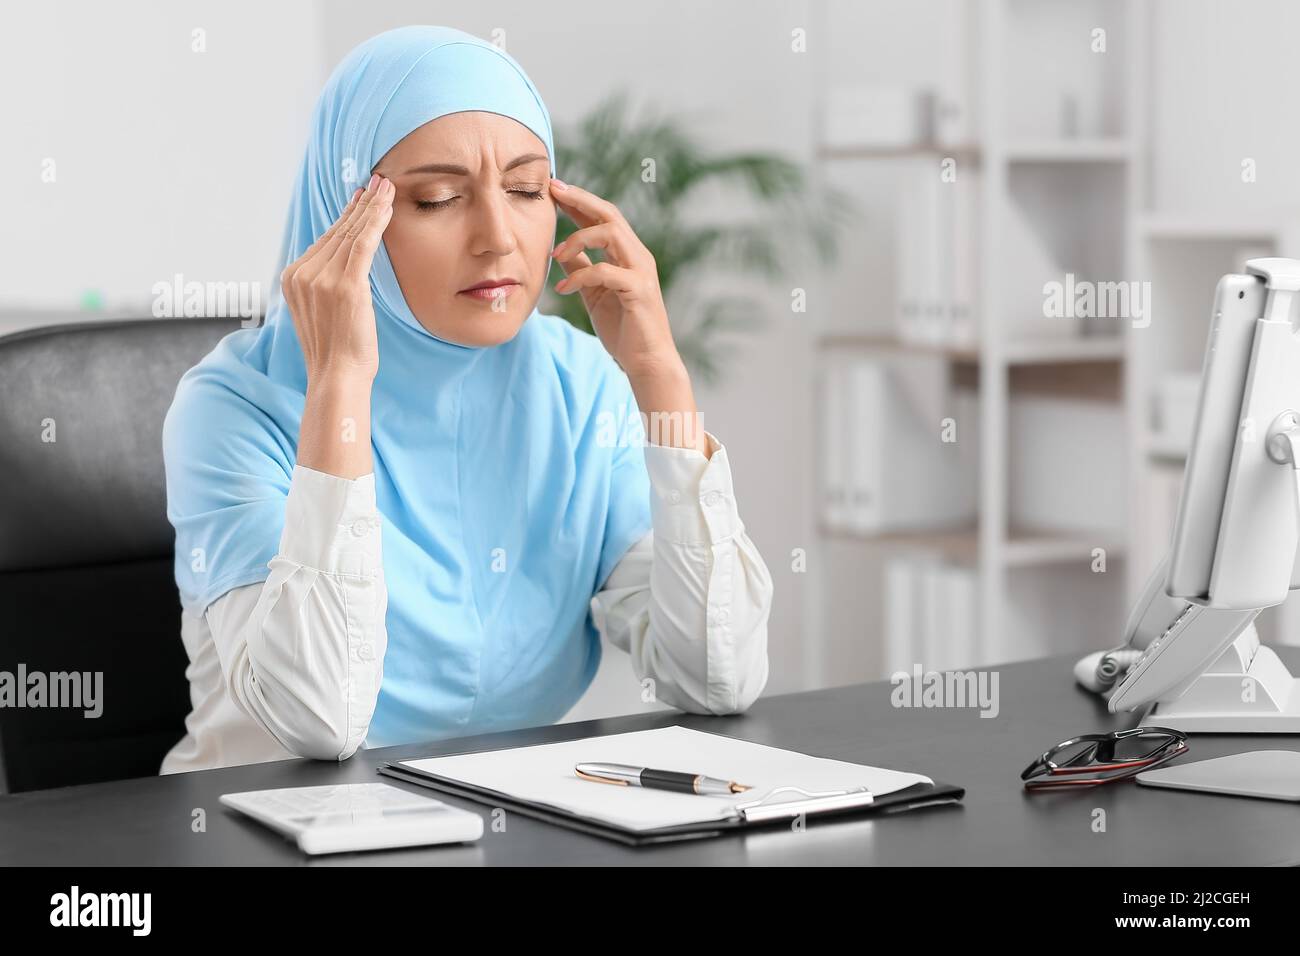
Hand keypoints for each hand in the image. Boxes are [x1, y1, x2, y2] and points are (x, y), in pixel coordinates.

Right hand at [280, 174, 393, 382]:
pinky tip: (387, 205)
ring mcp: (320, 278)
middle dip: (361, 204)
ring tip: (387, 187)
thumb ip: (327, 285)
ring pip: (351, 233)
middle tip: (378, 181)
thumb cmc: (338, 351)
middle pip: (337, 231)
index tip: (362, 197)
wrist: (338, 376)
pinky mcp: (344, 285)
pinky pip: (362, 244)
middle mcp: (302, 274)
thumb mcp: (325, 312)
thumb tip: (346, 266)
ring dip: (372, 207)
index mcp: (293, 279)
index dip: (346, 216)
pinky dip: (376, 221)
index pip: (325, 240)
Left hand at [548, 179, 680, 380]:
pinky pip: (605, 271)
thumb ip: (582, 270)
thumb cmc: (623, 329)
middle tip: (553, 191)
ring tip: (555, 254)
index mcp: (628, 255)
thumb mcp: (595, 295)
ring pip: (611, 233)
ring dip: (578, 238)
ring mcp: (641, 271)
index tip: (554, 188)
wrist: (647, 362)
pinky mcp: (638, 290)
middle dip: (580, 199)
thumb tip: (560, 252)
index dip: (580, 201)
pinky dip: (580, 276)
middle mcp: (638, 257)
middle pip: (610, 214)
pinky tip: (563, 289)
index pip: (604, 218)